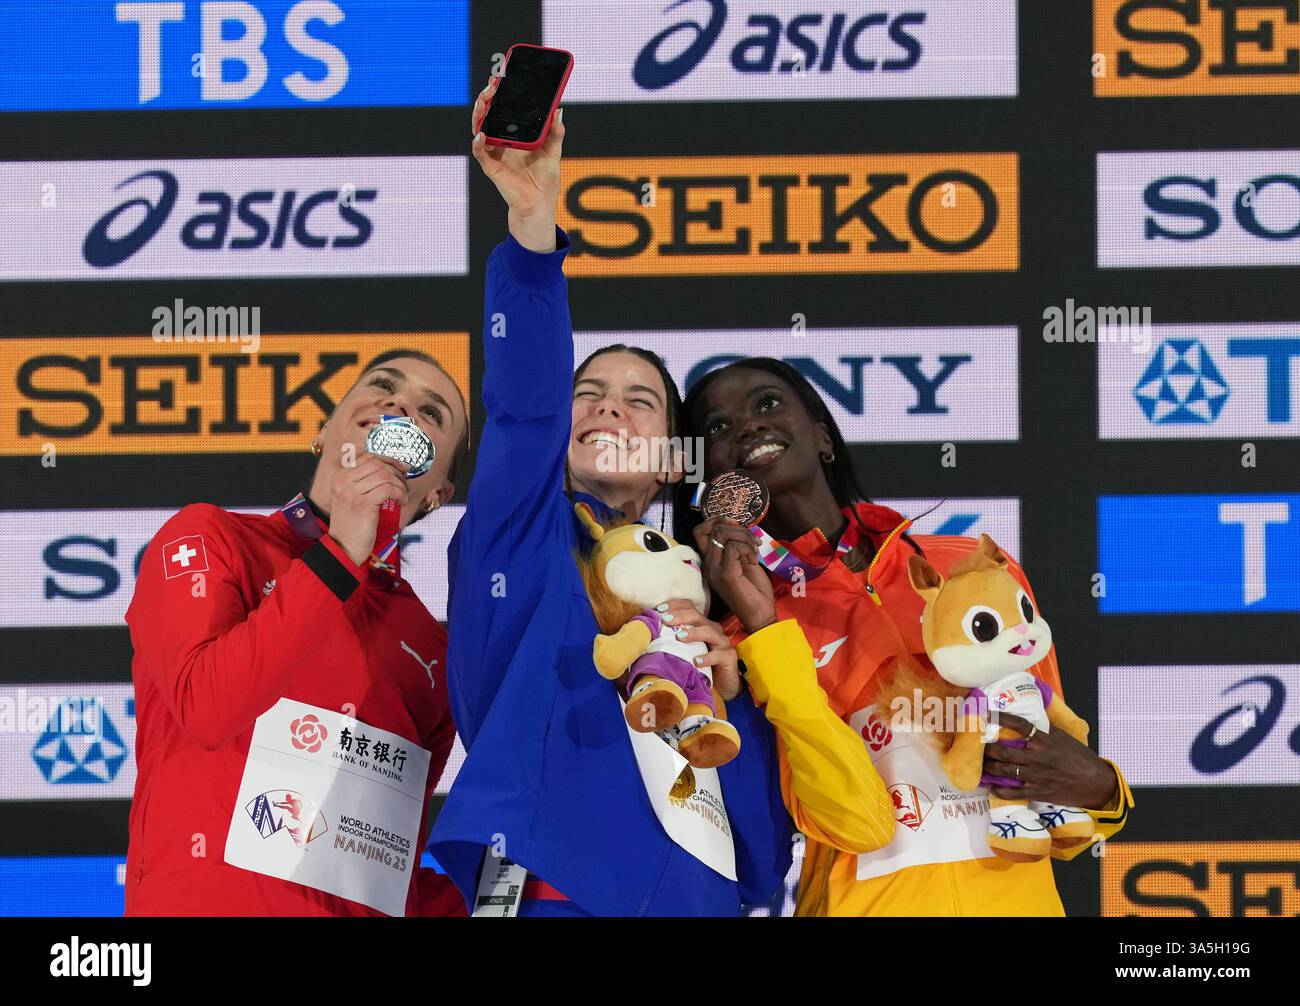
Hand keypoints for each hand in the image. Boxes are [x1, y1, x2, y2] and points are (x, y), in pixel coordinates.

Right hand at [327, 454, 409, 565]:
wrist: (344, 548)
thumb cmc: (353, 524)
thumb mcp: (353, 498)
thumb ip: (365, 482)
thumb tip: (393, 468)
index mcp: (340, 477)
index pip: (369, 457)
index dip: (389, 460)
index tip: (402, 469)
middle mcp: (343, 481)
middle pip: (378, 464)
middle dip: (396, 472)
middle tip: (405, 484)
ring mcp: (351, 492)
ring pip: (384, 475)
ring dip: (399, 484)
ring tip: (403, 495)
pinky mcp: (362, 504)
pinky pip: (388, 489)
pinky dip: (399, 493)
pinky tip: (401, 502)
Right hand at [471, 73, 564, 252]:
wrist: (540, 206)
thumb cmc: (545, 181)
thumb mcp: (553, 153)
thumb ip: (555, 132)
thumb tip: (558, 110)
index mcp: (515, 135)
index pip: (503, 110)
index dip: (500, 94)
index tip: (502, 77)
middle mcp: (502, 142)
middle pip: (488, 115)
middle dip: (487, 98)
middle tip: (492, 85)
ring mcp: (495, 153)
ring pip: (479, 129)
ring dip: (479, 115)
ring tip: (483, 102)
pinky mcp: (492, 168)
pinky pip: (481, 154)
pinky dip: (479, 144)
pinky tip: (481, 135)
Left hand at [656, 599, 741, 700]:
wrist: (723, 684)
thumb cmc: (700, 666)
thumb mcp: (685, 651)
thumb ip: (672, 642)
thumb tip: (648, 637)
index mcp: (701, 624)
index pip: (689, 607)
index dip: (675, 605)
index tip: (659, 610)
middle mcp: (712, 629)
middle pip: (697, 616)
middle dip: (680, 616)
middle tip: (665, 620)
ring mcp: (722, 642)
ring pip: (708, 632)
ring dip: (693, 633)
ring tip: (679, 637)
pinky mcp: (728, 657)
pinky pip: (718, 655)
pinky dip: (707, 657)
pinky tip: (696, 662)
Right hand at [693, 518, 776, 634]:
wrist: (760, 615)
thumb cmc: (755, 590)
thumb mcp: (745, 562)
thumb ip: (736, 546)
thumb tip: (736, 526)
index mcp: (711, 561)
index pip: (701, 531)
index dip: (717, 521)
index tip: (736, 524)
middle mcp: (708, 565)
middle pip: (712, 529)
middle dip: (736, 527)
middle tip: (752, 540)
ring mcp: (714, 570)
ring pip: (722, 534)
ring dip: (744, 536)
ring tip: (755, 549)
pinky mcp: (726, 574)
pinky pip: (734, 546)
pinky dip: (747, 547)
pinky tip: (754, 559)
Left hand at [982, 712, 1118, 808]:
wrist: (1096, 783)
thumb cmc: (1082, 758)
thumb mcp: (1065, 738)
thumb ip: (1047, 730)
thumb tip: (1032, 719)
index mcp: (1045, 741)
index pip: (1020, 726)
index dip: (1002, 719)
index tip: (987, 714)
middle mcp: (1038, 758)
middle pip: (1005, 751)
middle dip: (988, 749)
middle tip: (978, 746)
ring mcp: (1037, 776)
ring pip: (1005, 771)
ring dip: (989, 768)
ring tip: (981, 765)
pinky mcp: (1038, 792)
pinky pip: (1014, 793)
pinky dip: (1000, 790)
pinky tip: (991, 787)